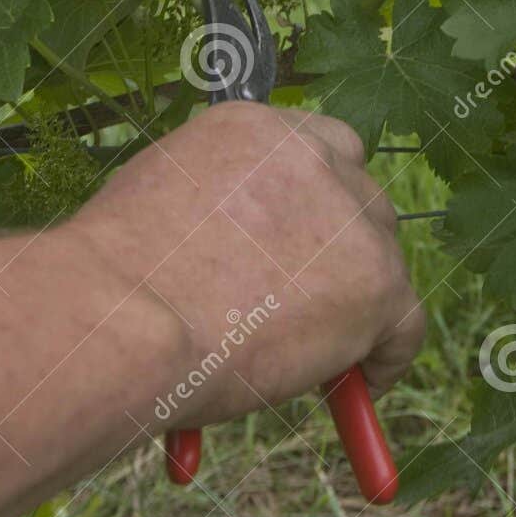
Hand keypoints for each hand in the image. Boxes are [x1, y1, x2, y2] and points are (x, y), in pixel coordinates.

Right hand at [74, 103, 424, 429]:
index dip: (316, 205)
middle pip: (359, 202)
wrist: (121, 313)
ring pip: (381, 263)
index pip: (318, 150)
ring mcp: (350, 218)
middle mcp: (312, 157)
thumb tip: (230, 262)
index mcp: (254, 129)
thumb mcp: (156, 206)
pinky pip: (406, 327)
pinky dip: (387, 360)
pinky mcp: (377, 282)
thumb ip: (210, 214)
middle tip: (312, 305)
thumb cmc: (109, 278)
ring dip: (356, 306)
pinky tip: (360, 387)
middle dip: (342, 253)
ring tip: (314, 358)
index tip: (304, 247)